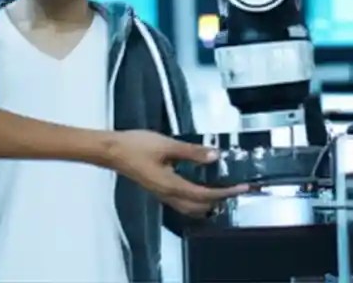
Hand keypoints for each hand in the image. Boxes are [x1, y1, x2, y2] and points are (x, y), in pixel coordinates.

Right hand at [105, 130, 246, 217]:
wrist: (111, 151)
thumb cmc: (135, 147)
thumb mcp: (167, 145)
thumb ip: (191, 152)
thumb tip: (214, 156)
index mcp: (171, 185)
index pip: (204, 195)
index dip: (224, 192)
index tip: (240, 188)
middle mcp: (167, 194)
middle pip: (198, 207)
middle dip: (218, 201)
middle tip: (233, 189)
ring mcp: (162, 193)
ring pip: (189, 206)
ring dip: (207, 201)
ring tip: (221, 188)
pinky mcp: (158, 188)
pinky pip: (181, 199)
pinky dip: (195, 197)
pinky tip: (199, 183)